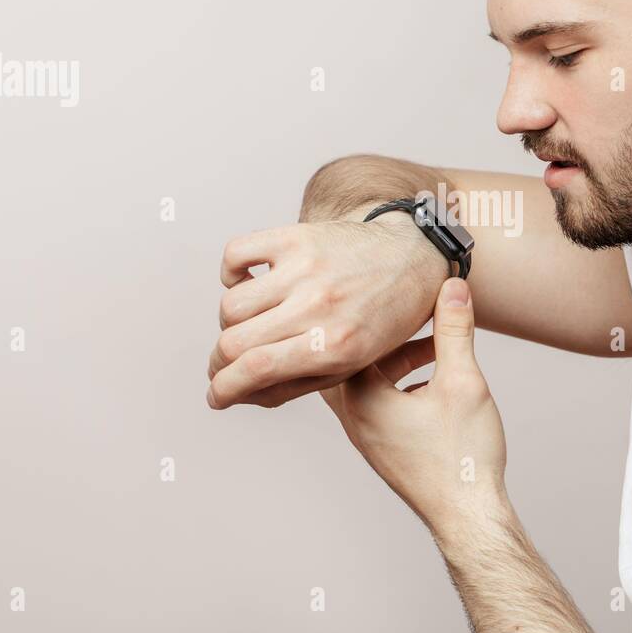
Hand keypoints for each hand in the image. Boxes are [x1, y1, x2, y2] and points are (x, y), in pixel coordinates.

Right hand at [208, 216, 445, 408]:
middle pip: (234, 341)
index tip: (217, 395)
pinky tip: (249, 283)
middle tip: (225, 364)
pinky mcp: (297, 237)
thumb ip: (292, 384)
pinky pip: (234, 254)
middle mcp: (319, 305)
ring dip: (230, 322)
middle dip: (220, 363)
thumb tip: (236, 393)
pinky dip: (231, 273)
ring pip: (230, 305)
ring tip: (251, 323)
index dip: (223, 389)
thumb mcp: (350, 365)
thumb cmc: (382, 319)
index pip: (255, 370)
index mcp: (336, 345)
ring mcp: (306, 268)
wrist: (414, 258)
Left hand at [320, 276, 507, 534]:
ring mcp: (365, 432)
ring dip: (391, 354)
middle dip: (374, 329)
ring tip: (428, 336)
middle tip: (402, 304)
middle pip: (347, 354)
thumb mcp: (463, 381)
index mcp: (361, 396)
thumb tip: (452, 285)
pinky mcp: (381, 444)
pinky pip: (376, 398)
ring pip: (363, 377)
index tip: (394, 284)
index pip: (348, 335)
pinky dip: (397, 378)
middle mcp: (352, 415)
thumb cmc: (462, 458)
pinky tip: (433, 372)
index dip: (372, 305)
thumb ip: (453, 330)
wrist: (467, 517)